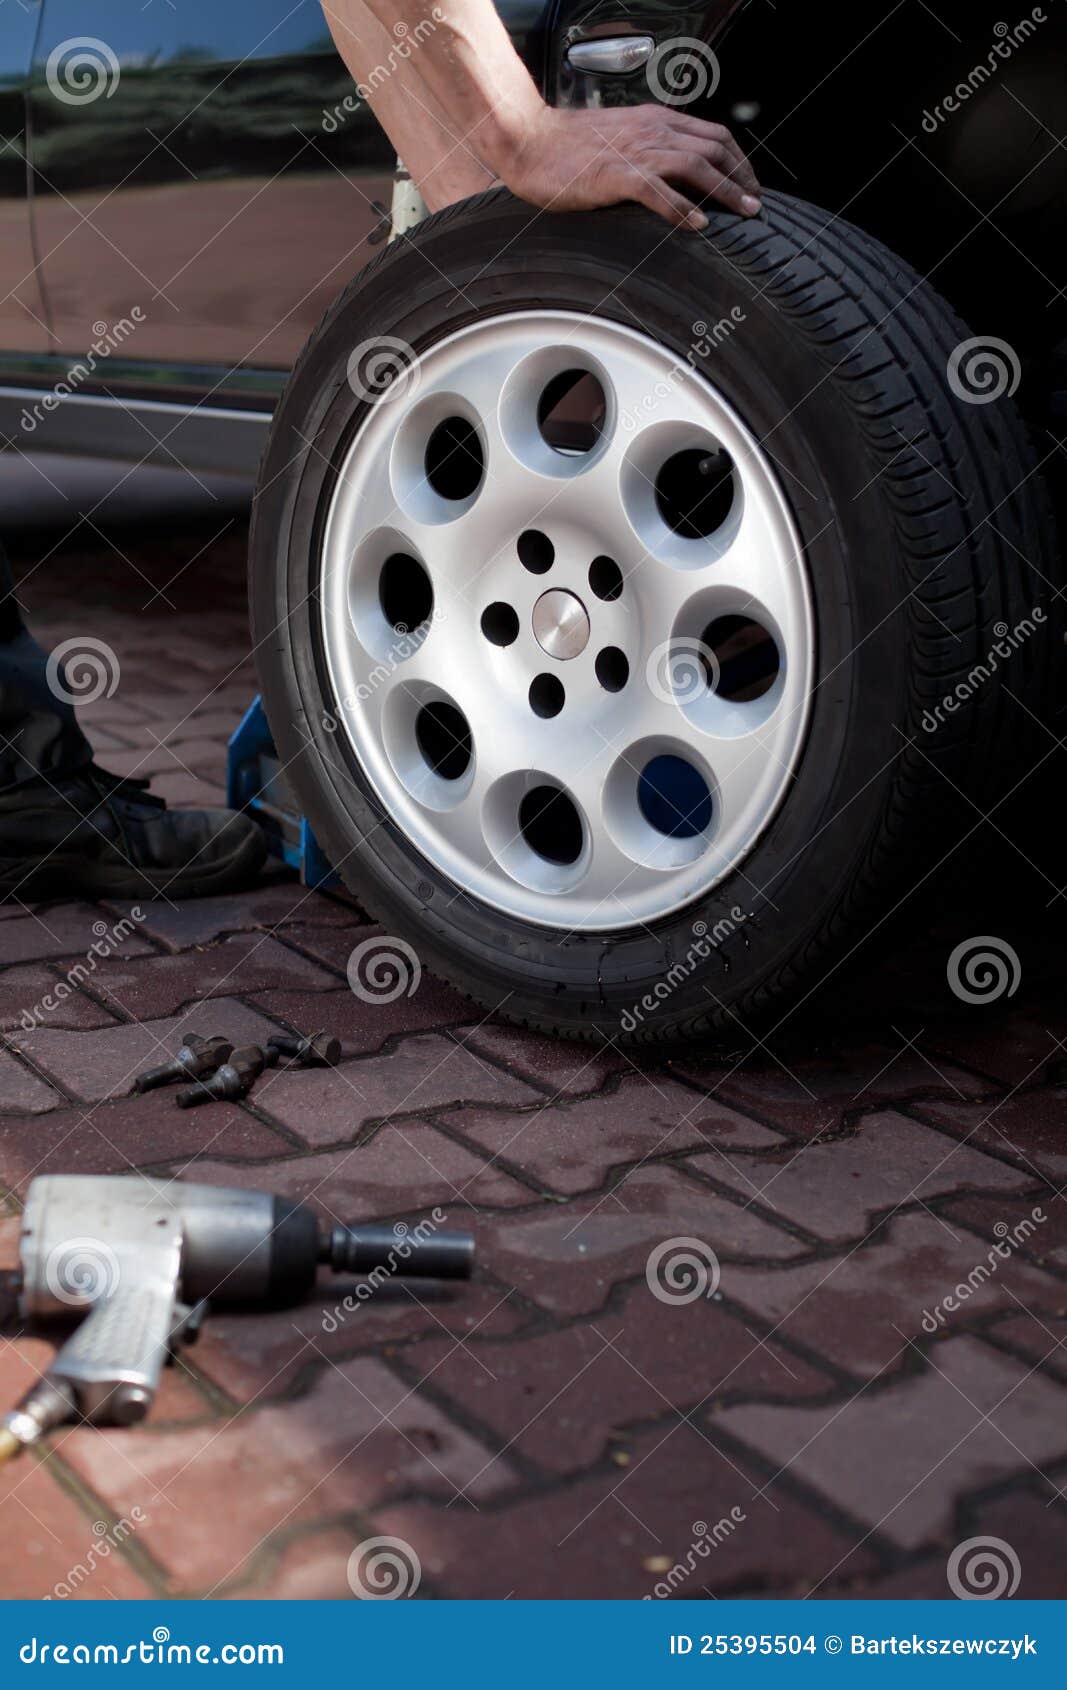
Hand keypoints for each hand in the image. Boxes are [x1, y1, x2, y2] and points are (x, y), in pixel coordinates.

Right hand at [498, 105, 761, 228]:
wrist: (528, 140)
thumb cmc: (566, 147)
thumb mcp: (619, 139)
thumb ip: (648, 150)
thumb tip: (671, 176)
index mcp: (654, 120)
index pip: (713, 134)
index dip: (738, 161)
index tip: (748, 186)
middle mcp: (652, 130)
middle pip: (715, 147)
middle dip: (742, 177)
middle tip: (755, 205)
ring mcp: (635, 151)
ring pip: (697, 165)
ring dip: (726, 191)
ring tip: (743, 212)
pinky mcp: (616, 175)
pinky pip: (659, 190)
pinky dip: (683, 208)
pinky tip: (699, 225)